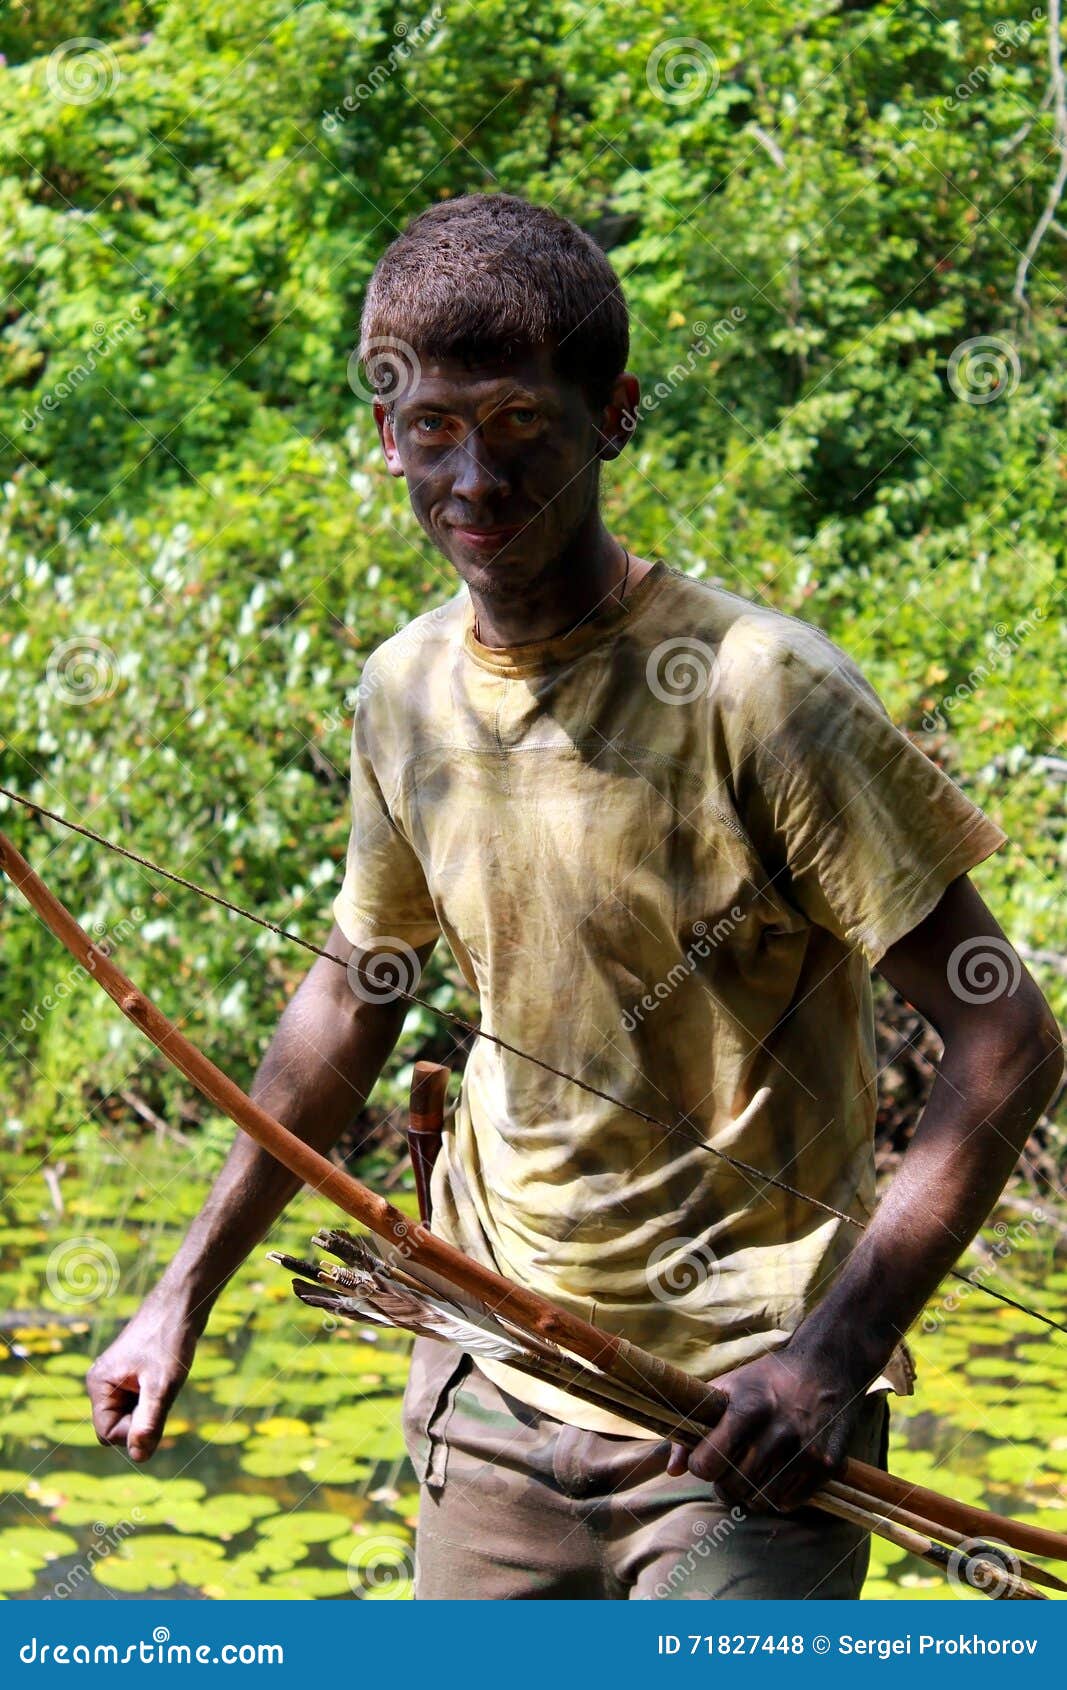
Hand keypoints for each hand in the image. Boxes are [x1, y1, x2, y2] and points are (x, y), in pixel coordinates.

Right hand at [86, 1298, 200, 1462]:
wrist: (181, 1304)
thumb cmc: (170, 1341)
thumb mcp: (162, 1386)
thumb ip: (149, 1422)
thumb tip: (139, 1458)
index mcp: (98, 1385)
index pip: (107, 1434)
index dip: (133, 1432)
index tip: (155, 1408)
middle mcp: (102, 1383)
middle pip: (117, 1427)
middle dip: (141, 1420)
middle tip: (161, 1393)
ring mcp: (116, 1378)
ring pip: (131, 1415)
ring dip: (151, 1408)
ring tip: (164, 1381)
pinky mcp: (131, 1375)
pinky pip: (139, 1402)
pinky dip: (154, 1398)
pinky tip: (166, 1377)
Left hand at [666, 1346, 867, 1512]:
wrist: (826, 1365)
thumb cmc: (768, 1378)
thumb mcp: (728, 1388)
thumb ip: (695, 1425)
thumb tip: (673, 1470)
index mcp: (750, 1406)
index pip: (709, 1462)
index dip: (700, 1465)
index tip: (704, 1459)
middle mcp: (779, 1429)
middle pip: (735, 1485)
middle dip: (723, 1485)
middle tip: (727, 1473)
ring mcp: (806, 1449)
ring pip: (762, 1499)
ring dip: (750, 1494)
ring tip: (750, 1475)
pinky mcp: (828, 1464)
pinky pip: (790, 1502)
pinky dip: (777, 1497)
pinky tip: (775, 1477)